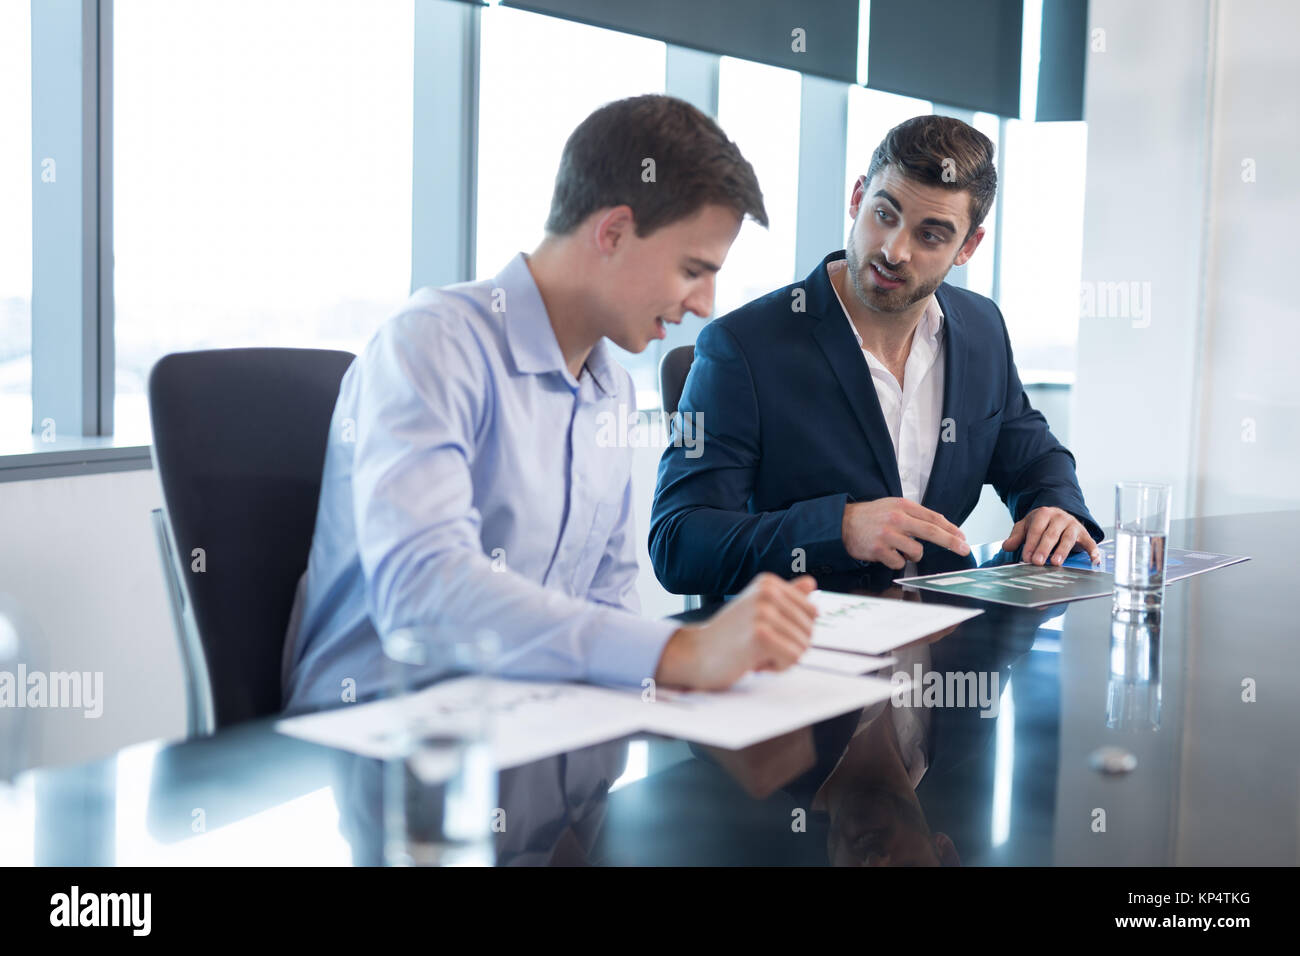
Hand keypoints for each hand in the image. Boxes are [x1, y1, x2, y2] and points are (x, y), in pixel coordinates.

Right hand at [654, 573, 818, 689]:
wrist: (694, 654)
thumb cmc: (727, 636)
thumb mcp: (758, 610)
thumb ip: (786, 598)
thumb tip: (811, 584)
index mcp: (769, 583)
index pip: (812, 612)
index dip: (793, 631)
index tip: (765, 632)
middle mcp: (767, 592)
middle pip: (809, 631)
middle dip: (787, 646)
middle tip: (757, 645)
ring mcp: (764, 612)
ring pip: (803, 647)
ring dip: (780, 658)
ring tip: (753, 652)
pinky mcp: (761, 635)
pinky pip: (793, 659)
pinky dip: (776, 668)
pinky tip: (753, 661)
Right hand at [841, 498, 969, 569]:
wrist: (842, 523)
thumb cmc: (872, 516)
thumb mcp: (893, 507)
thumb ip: (915, 515)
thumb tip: (942, 528)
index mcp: (902, 506)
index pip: (933, 518)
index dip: (951, 529)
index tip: (962, 538)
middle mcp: (896, 519)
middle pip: (931, 532)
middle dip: (951, 542)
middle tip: (964, 549)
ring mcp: (887, 535)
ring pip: (916, 551)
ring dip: (913, 554)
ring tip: (899, 548)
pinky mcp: (879, 550)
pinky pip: (899, 563)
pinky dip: (897, 561)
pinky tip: (887, 554)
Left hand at [1001, 506, 1099, 565]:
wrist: (1059, 516)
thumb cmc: (1041, 524)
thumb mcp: (1026, 526)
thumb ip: (1016, 536)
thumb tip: (1007, 547)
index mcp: (1044, 514)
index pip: (1036, 529)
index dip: (1031, 544)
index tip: (1026, 557)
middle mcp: (1060, 517)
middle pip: (1051, 534)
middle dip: (1043, 549)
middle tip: (1037, 562)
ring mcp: (1073, 525)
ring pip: (1068, 538)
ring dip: (1062, 551)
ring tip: (1055, 563)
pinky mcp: (1084, 533)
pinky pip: (1090, 542)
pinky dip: (1093, 551)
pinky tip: (1093, 560)